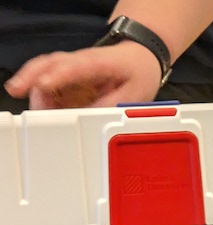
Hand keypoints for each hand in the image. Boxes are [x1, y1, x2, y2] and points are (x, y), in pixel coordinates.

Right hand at [4, 41, 161, 109]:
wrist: (139, 59)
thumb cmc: (137, 73)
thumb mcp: (134, 95)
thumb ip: (112, 107)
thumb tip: (90, 122)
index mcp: (100, 63)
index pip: (76, 66)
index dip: (59, 75)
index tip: (44, 84)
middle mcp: (79, 62)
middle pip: (50, 64)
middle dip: (32, 77)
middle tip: (17, 90)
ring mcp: (70, 68)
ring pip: (43, 72)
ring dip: (33, 90)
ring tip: (30, 109)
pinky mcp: (65, 78)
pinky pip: (47, 84)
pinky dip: (40, 96)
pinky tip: (39, 110)